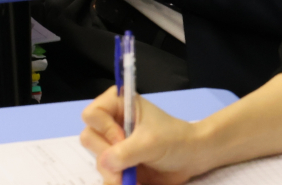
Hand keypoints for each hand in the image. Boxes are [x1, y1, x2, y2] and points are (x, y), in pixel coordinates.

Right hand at [81, 90, 208, 184]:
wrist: (191, 158)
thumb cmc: (175, 140)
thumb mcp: (150, 142)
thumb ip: (126, 152)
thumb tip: (105, 163)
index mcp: (118, 105)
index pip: (92, 114)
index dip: (104, 129)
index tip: (123, 138)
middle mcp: (112, 123)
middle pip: (90, 138)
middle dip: (108, 155)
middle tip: (127, 163)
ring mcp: (114, 145)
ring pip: (98, 160)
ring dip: (113, 174)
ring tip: (132, 179)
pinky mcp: (119, 163)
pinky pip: (107, 175)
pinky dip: (117, 182)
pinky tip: (134, 183)